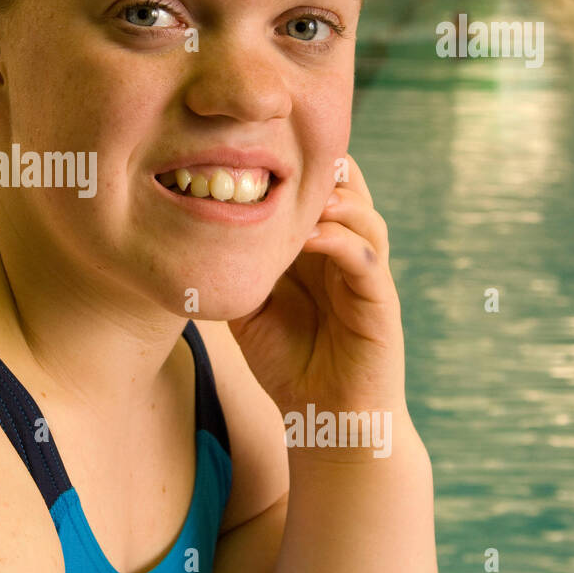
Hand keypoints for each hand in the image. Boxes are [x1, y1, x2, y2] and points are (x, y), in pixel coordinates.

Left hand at [228, 153, 405, 418]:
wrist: (327, 420)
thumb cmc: (288, 363)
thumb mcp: (248, 308)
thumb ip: (235, 270)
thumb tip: (192, 235)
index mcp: (317, 246)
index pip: (314, 189)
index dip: (289, 167)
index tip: (247, 153)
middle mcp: (346, 251)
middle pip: (346, 187)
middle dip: (315, 167)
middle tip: (274, 156)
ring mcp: (366, 273)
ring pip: (362, 212)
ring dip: (331, 196)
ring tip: (295, 190)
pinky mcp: (380, 301)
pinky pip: (367, 256)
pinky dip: (341, 239)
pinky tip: (311, 237)